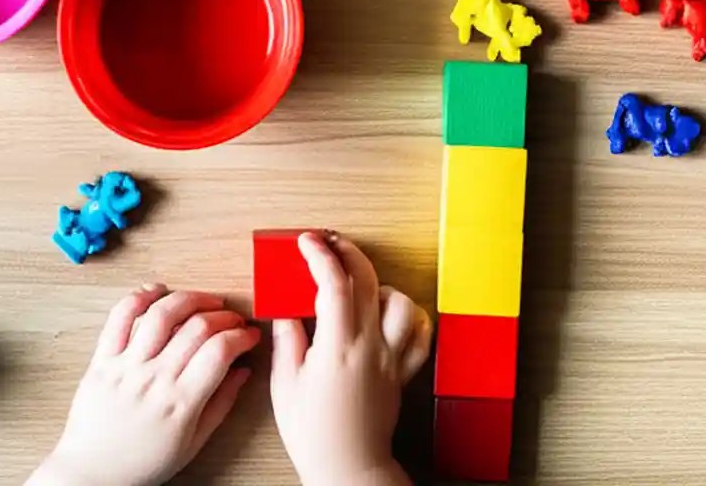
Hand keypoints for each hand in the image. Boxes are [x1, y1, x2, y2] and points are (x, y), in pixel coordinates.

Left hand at [27, 284, 260, 485]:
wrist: (93, 473)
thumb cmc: (141, 464)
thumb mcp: (193, 443)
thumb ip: (221, 405)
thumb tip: (243, 372)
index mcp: (180, 403)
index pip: (220, 351)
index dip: (242, 335)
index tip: (250, 334)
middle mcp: (153, 379)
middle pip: (197, 327)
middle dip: (224, 315)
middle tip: (232, 318)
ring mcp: (126, 366)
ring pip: (162, 314)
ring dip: (190, 298)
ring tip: (204, 300)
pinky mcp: (102, 359)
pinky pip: (120, 318)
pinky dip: (140, 296)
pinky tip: (158, 291)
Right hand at [270, 232, 432, 485]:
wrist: (349, 467)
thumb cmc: (314, 434)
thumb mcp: (286, 386)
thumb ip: (288, 342)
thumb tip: (286, 313)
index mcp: (337, 349)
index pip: (334, 286)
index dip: (320, 256)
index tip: (307, 242)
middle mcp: (369, 347)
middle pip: (368, 282)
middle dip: (347, 253)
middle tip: (329, 244)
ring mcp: (391, 358)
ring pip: (401, 303)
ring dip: (380, 284)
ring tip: (359, 286)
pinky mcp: (403, 373)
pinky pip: (420, 335)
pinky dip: (410, 315)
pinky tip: (392, 312)